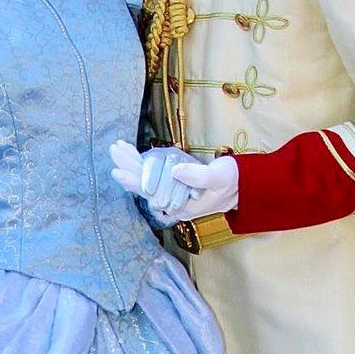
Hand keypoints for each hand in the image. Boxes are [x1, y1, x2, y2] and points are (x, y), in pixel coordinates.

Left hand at [109, 142, 239, 224]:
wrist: (242, 188)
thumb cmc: (232, 182)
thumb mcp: (218, 177)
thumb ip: (198, 176)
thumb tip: (176, 170)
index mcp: (180, 205)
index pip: (151, 192)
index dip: (133, 180)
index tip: (116, 170)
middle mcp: (173, 203)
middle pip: (144, 186)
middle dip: (127, 167)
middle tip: (112, 149)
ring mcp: (173, 195)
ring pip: (146, 180)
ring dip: (131, 163)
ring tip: (116, 148)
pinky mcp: (175, 186)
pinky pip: (153, 176)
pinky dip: (141, 165)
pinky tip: (130, 154)